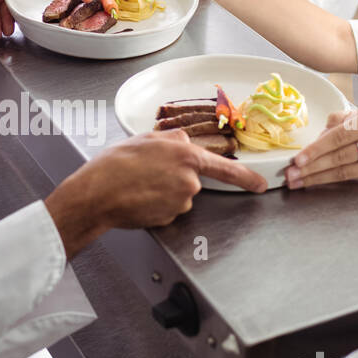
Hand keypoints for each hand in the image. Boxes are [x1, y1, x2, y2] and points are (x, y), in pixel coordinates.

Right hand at [44, 130, 268, 256]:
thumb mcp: (145, 139)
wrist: (97, 193)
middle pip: (191, 181)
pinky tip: (139, 200)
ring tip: (138, 186)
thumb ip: (171, 141)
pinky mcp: (170, 217)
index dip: (245, 176)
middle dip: (173, 179)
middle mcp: (188, 179)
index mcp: (185, 154)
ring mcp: (180, 200)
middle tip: (145, 176)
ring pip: (179, 197)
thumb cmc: (114, 165)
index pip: (225, 167)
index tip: (260, 184)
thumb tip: (183, 144)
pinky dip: (156, 206)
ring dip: (163, 193)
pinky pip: (168, 211)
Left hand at [285, 104, 357, 188]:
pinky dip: (336, 179)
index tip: (298, 158)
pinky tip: (320, 180)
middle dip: (311, 167)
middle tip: (290, 174)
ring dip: (318, 177)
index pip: (340, 136)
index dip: (316, 149)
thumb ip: (349, 118)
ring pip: (345, 171)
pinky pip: (356, 176)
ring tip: (298, 181)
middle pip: (339, 156)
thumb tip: (323, 130)